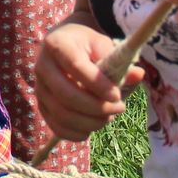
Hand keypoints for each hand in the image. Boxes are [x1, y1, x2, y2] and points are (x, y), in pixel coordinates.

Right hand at [33, 19, 145, 142]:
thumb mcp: (102, 45)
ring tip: (110, 117)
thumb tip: (138, 75)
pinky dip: (76, 134)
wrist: (64, 46)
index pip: (75, 67)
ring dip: (90, 122)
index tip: (117, 95)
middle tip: (120, 108)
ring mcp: (39, 88)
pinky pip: (56, 126)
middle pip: (66, 95)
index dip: (97, 84)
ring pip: (61, 114)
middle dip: (96, 107)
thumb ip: (118, 60)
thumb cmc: (86, 45)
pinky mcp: (41, 106)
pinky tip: (92, 128)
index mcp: (57, 44)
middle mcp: (42, 66)